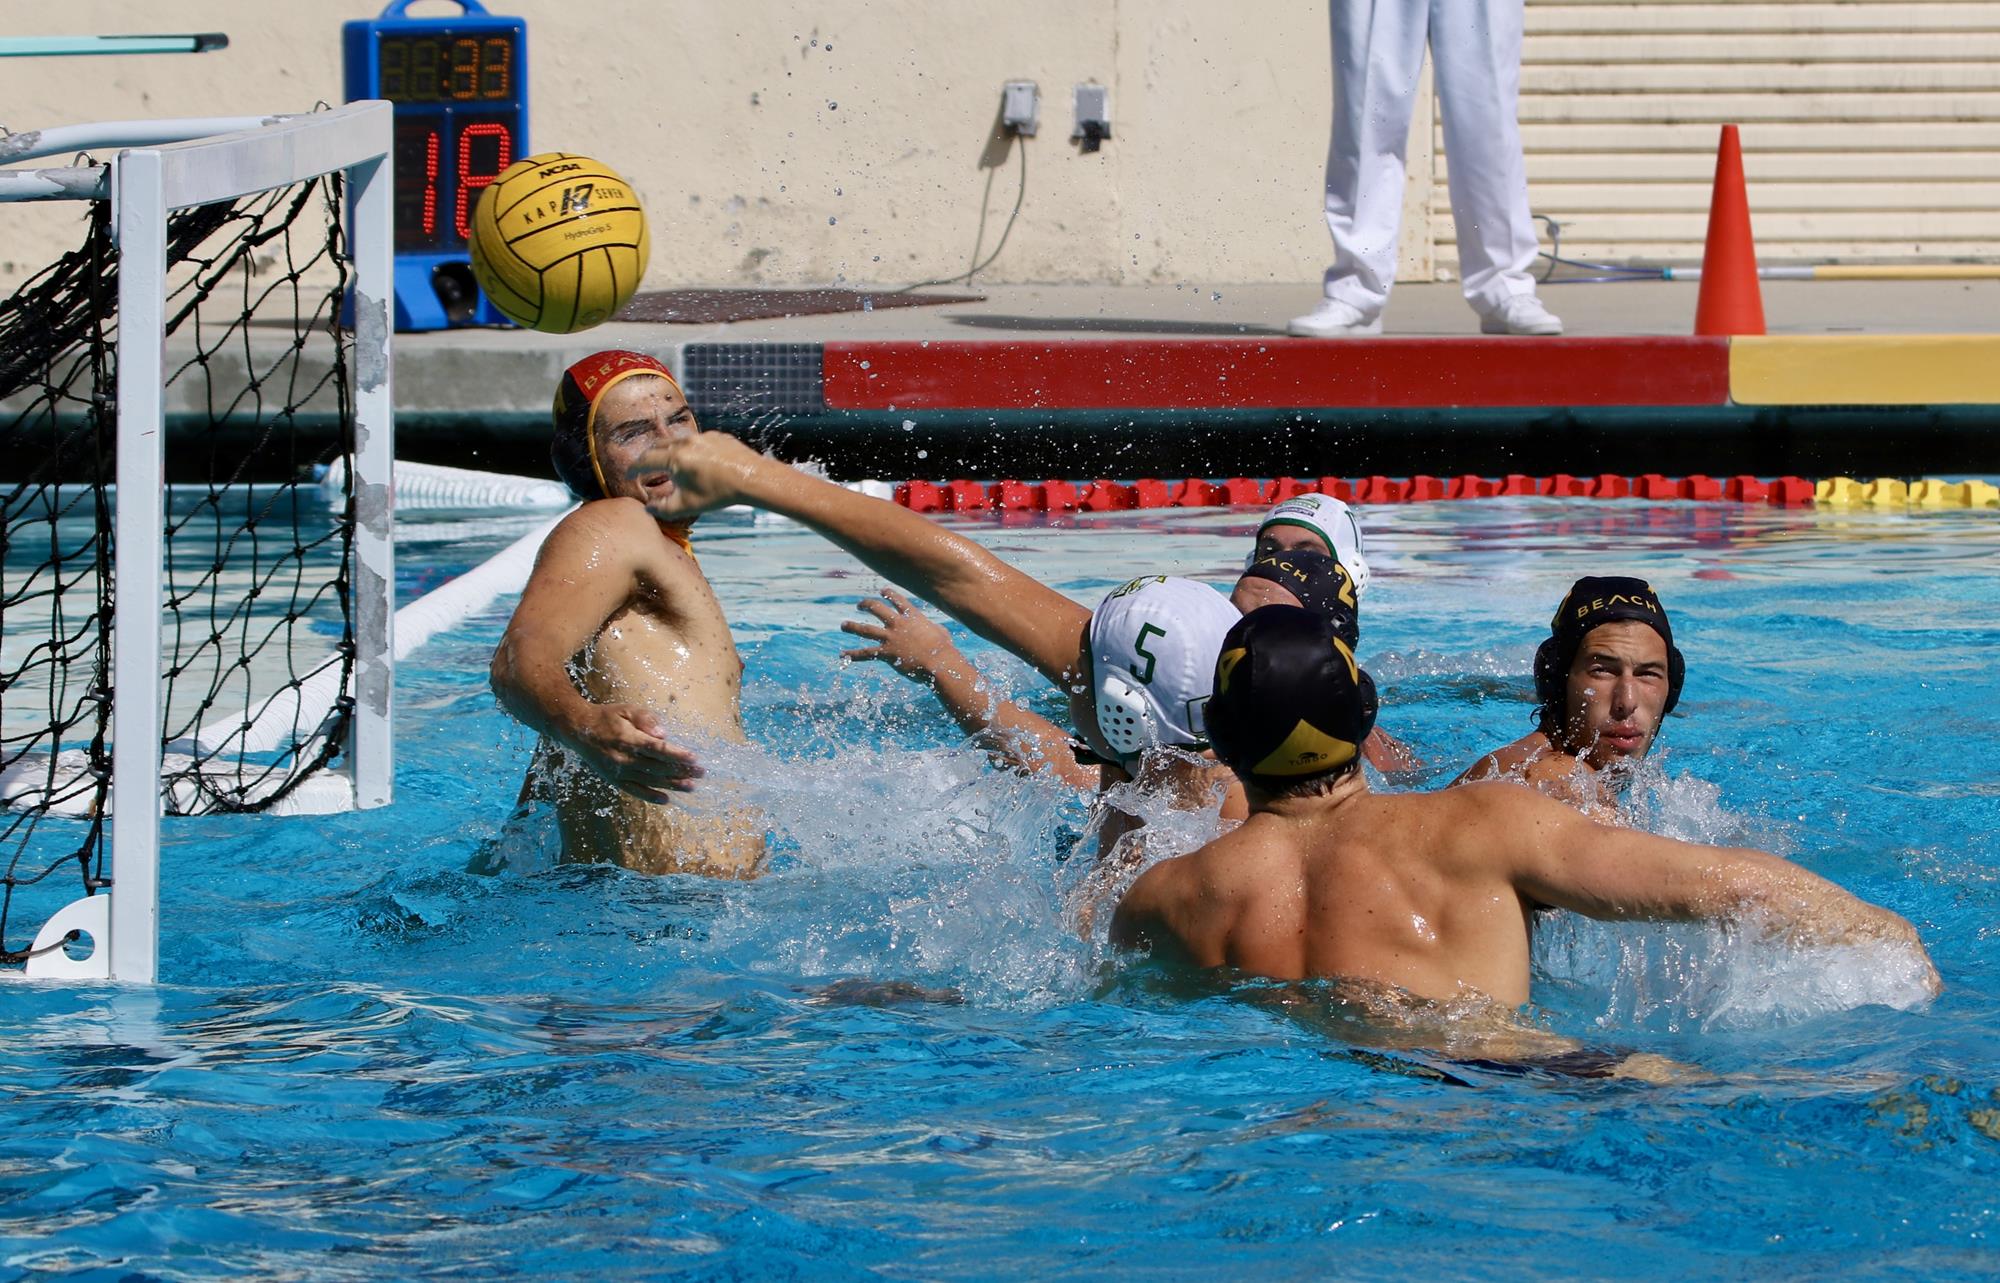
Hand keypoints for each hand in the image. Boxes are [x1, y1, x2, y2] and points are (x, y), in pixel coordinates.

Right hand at [567, 702, 703, 801]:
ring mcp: (618, 772)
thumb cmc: (607, 717)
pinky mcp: (614, 780)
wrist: (578, 729)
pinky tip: (665, 799)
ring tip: (691, 787)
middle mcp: (623, 759)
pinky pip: (635, 790)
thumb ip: (645, 719)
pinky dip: (650, 796)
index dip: (677, 755)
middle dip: (682, 771)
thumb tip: (663, 734)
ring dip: (672, 785)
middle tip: (701, 773)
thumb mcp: (626, 709)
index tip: (694, 758)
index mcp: (628, 739)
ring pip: (650, 781)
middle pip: (657, 767)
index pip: (657, 750)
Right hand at [622, 430, 763, 521]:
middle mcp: (685, 442)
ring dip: (669, 451)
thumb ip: (663, 508)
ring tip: (669, 462)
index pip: (645, 460)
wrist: (752, 478)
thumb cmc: (718, 493)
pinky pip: (698, 441)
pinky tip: (697, 461)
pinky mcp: (718, 436)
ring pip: (678, 441)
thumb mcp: (687, 505)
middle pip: (659, 446)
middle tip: (645, 467)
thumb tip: (648, 508)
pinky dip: (690, 449)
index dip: (634, 469)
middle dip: (649, 457)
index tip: (630, 475)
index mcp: (674, 458)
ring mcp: (703, 437)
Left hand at [839, 588, 964, 681]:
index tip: (882, 591)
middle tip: (860, 605)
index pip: (898, 599)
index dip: (889, 593)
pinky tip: (843, 656)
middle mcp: (898, 623)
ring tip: (843, 625)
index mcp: (913, 616)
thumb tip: (935, 631)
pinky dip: (852, 655)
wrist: (939, 662)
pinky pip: (865, 653)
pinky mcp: (886, 653)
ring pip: (865, 629)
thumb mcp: (941, 633)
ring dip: (852, 626)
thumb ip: (934, 629)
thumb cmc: (944, 649)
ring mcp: (890, 638)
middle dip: (866, 605)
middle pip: (877, 608)